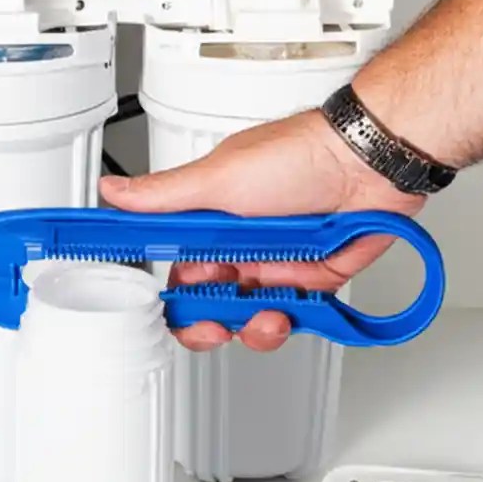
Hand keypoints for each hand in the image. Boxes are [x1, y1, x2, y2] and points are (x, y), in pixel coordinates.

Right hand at [99, 109, 425, 352]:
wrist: (369, 162)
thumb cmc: (298, 157)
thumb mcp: (216, 178)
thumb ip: (162, 197)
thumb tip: (113, 191)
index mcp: (211, 219)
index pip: (175, 266)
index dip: (169, 294)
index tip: (168, 310)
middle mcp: (241, 242)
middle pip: (210, 300)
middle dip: (209, 320)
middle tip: (214, 323)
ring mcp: (276, 261)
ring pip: (250, 314)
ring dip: (252, 325)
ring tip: (262, 315)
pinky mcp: (313, 277)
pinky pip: (293, 314)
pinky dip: (289, 319)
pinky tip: (287, 312)